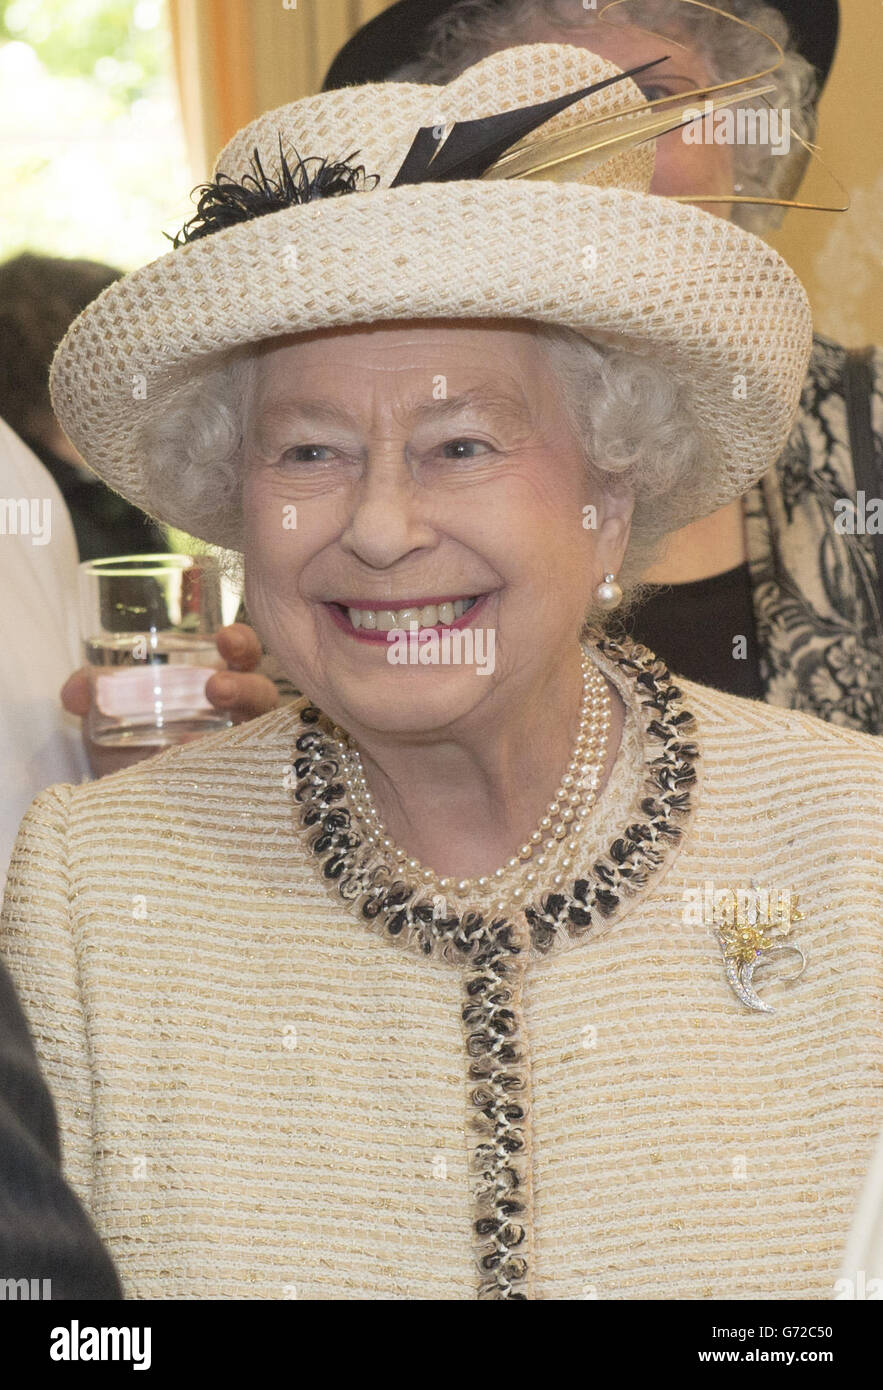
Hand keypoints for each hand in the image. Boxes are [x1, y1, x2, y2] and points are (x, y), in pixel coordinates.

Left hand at [61, 623, 278, 777]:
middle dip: (244, 685)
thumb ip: (94, 695)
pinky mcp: (237, 786)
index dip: (241, 643)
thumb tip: (76, 692)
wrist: (125, 805)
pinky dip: (219, 769)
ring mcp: (243, 752)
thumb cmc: (130, 750)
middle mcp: (239, 715)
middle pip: (262, 692)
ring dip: (234, 731)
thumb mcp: (110, 718)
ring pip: (260, 735)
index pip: (243, 656)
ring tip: (201, 732)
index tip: (224, 639)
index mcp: (217, 684)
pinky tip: (192, 767)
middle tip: (214, 688)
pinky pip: (242, 776)